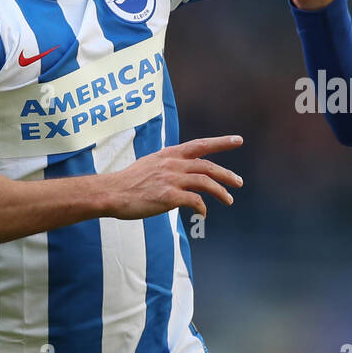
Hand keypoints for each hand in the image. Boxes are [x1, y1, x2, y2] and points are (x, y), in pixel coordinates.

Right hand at [103, 135, 244, 219]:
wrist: (112, 193)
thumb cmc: (129, 181)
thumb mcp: (151, 163)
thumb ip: (168, 164)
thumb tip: (181, 170)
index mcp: (169, 154)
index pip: (200, 145)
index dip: (221, 142)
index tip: (238, 140)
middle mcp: (173, 164)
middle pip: (208, 166)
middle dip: (227, 175)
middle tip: (239, 182)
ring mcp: (172, 179)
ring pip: (206, 183)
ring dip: (220, 192)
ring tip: (229, 200)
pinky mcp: (169, 196)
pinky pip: (195, 201)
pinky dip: (202, 207)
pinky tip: (203, 213)